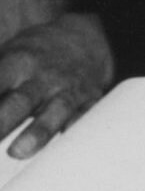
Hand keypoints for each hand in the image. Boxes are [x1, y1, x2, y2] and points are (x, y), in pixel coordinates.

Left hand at [0, 14, 112, 158]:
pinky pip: (85, 119)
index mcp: (19, 62)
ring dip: (36, 132)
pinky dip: (75, 131)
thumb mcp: (8, 54)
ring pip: (54, 113)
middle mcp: (42, 78)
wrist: (89, 38)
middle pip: (20, 101)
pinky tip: (65, 145)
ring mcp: (67, 91)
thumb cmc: (35, 53)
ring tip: (17, 152)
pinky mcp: (87, 104)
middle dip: (0, 122)